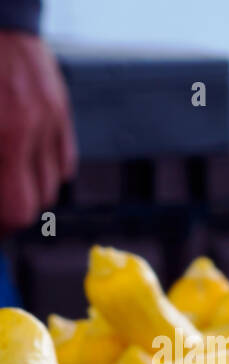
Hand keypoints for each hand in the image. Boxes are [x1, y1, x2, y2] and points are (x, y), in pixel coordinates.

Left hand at [0, 31, 76, 233]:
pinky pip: (63, 160)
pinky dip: (46, 169)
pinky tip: (25, 159)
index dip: (3, 226)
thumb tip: (0, 196)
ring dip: (28, 190)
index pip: (15, 211)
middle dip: (11, 211)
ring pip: (51, 184)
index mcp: (3, 138)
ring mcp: (52, 123)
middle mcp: (32, 134)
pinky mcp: (61, 112)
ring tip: (6, 179)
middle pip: (35, 204)